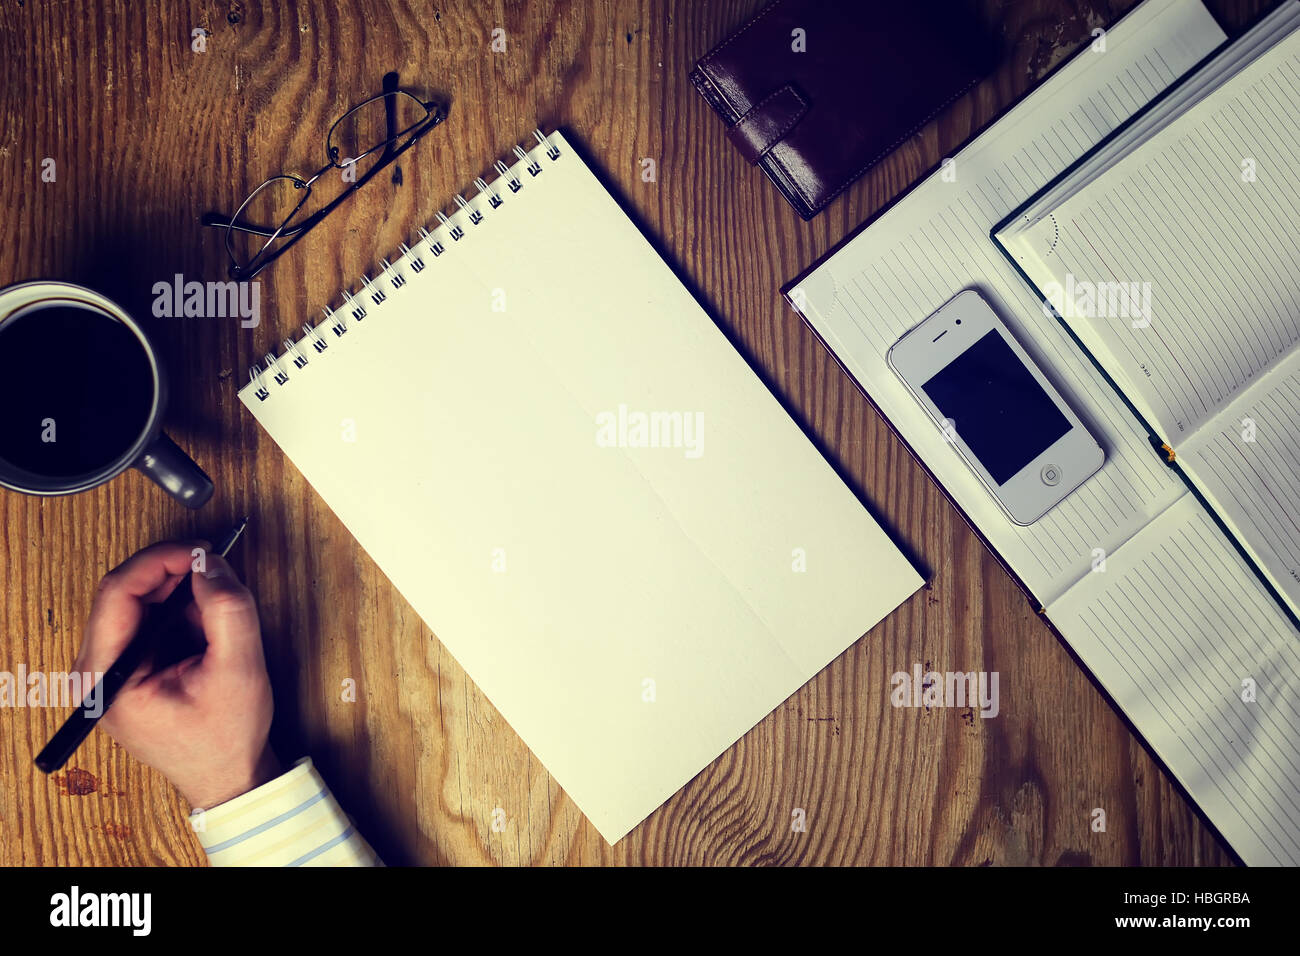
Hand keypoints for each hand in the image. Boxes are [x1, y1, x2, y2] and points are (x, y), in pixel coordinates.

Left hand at [72, 541, 280, 809]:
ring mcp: (110, 669)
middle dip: (174, 574)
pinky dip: (182, 610)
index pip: (118, 593)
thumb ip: (227, 610)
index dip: (160, 560)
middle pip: (124, 593)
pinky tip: (208, 628)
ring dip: (181, 594)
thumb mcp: (238, 669)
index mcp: (106, 679)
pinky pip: (150, 618)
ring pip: (139, 601)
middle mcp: (96, 672)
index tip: (200, 550)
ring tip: (217, 612)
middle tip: (215, 567)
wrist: (229, 777)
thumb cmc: (226, 738)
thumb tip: (211, 563)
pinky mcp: (129, 666)